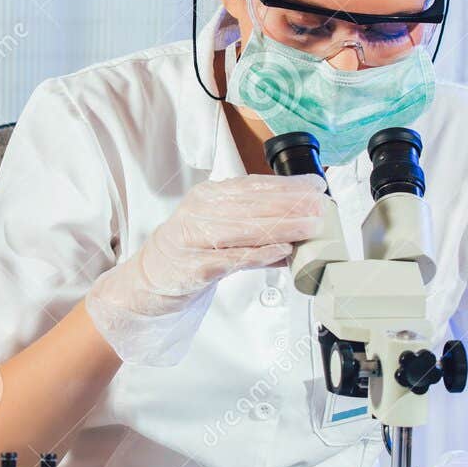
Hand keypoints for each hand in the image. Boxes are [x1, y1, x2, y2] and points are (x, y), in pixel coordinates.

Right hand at [85, 173, 327, 364]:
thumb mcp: (217, 229)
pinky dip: (259, 254)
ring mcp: (195, 239)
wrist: (146, 282)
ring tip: (311, 226)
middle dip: (291, 204)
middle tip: (322, 205)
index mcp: (208, 196)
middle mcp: (199, 212)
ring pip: (246, 229)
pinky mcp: (194, 267)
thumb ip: (254, 226)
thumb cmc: (187, 253)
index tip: (316, 184)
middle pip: (253, 205)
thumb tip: (299, 224)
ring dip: (282, 226)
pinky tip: (282, 251)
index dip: (287, 184)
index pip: (253, 185)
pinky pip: (232, 259)